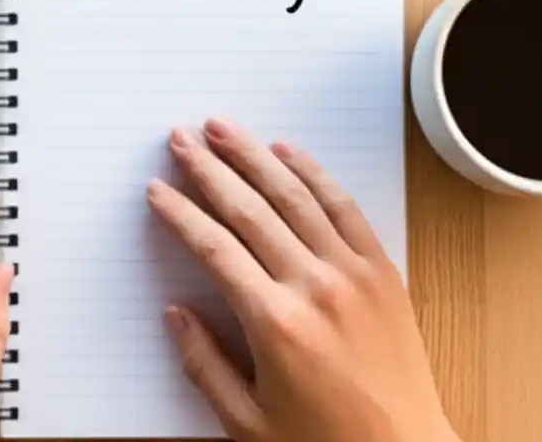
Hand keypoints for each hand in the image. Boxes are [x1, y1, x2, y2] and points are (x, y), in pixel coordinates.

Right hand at [148, 118, 457, 441]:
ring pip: (295, 196)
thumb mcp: (248, 422)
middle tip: (181, 139)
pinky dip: (315, 174)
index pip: (214, 247)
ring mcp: (353, 274)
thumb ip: (205, 363)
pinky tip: (290, 152)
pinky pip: (345, 209)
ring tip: (224, 128)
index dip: (180, 213)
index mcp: (274, 323)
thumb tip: (176, 314)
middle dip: (208, 169)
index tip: (159, 190)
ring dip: (255, 156)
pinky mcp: (382, 272)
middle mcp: (314, 287)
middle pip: (248, 209)